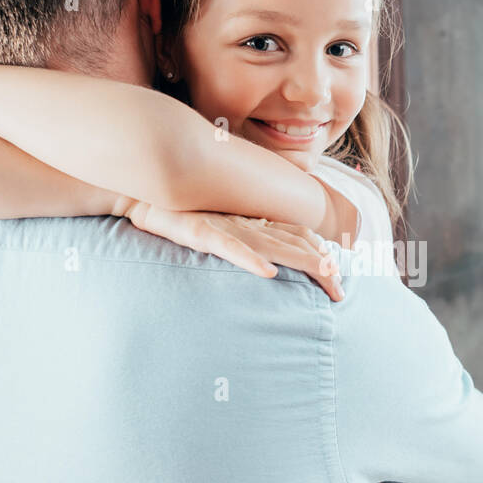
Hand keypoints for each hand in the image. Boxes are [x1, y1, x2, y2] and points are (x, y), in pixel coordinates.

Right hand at [119, 202, 344, 301]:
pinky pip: (230, 248)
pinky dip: (250, 260)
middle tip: (341, 293)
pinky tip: (269, 272)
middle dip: (321, 268)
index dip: (319, 255)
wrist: (141, 189)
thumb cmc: (176, 210)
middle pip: (295, 245)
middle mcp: (246, 223)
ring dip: (301, 262)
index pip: (296, 236)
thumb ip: (237, 240)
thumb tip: (258, 259)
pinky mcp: (201, 233)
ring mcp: (226, 227)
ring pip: (273, 246)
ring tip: (325, 276)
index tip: (337, 276)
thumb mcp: (213, 228)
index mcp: (251, 222)